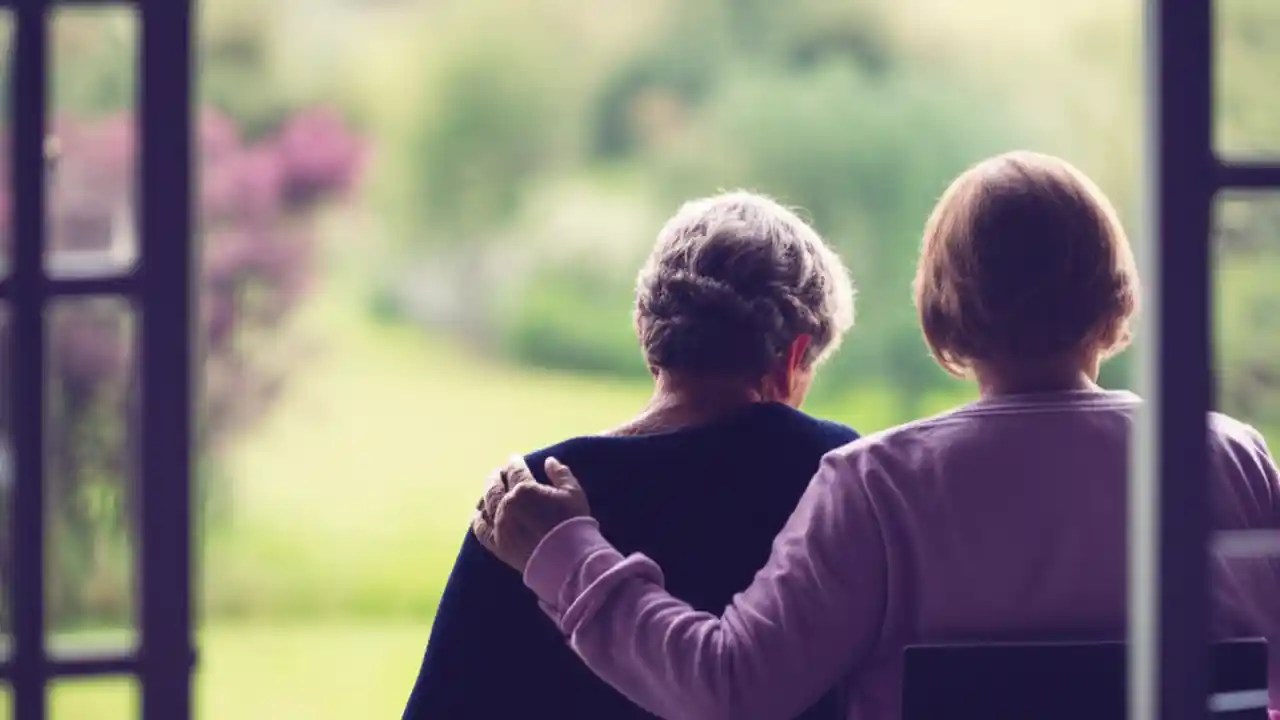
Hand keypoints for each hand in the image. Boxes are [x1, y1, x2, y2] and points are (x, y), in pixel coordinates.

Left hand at [473, 456, 590, 572]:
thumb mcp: (573, 492)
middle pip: (495, 485)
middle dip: (496, 476)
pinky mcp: (496, 544)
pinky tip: (478, 514)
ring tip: (488, 491)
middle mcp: (507, 504)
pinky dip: (477, 518)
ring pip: (486, 504)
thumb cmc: (572, 522)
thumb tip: (548, 461)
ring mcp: (499, 525)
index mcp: (524, 489)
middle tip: (498, 472)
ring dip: (486, 494)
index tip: (514, 459)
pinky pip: (480, 529)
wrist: (567, 559)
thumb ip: (560, 473)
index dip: (514, 463)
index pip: (515, 471)